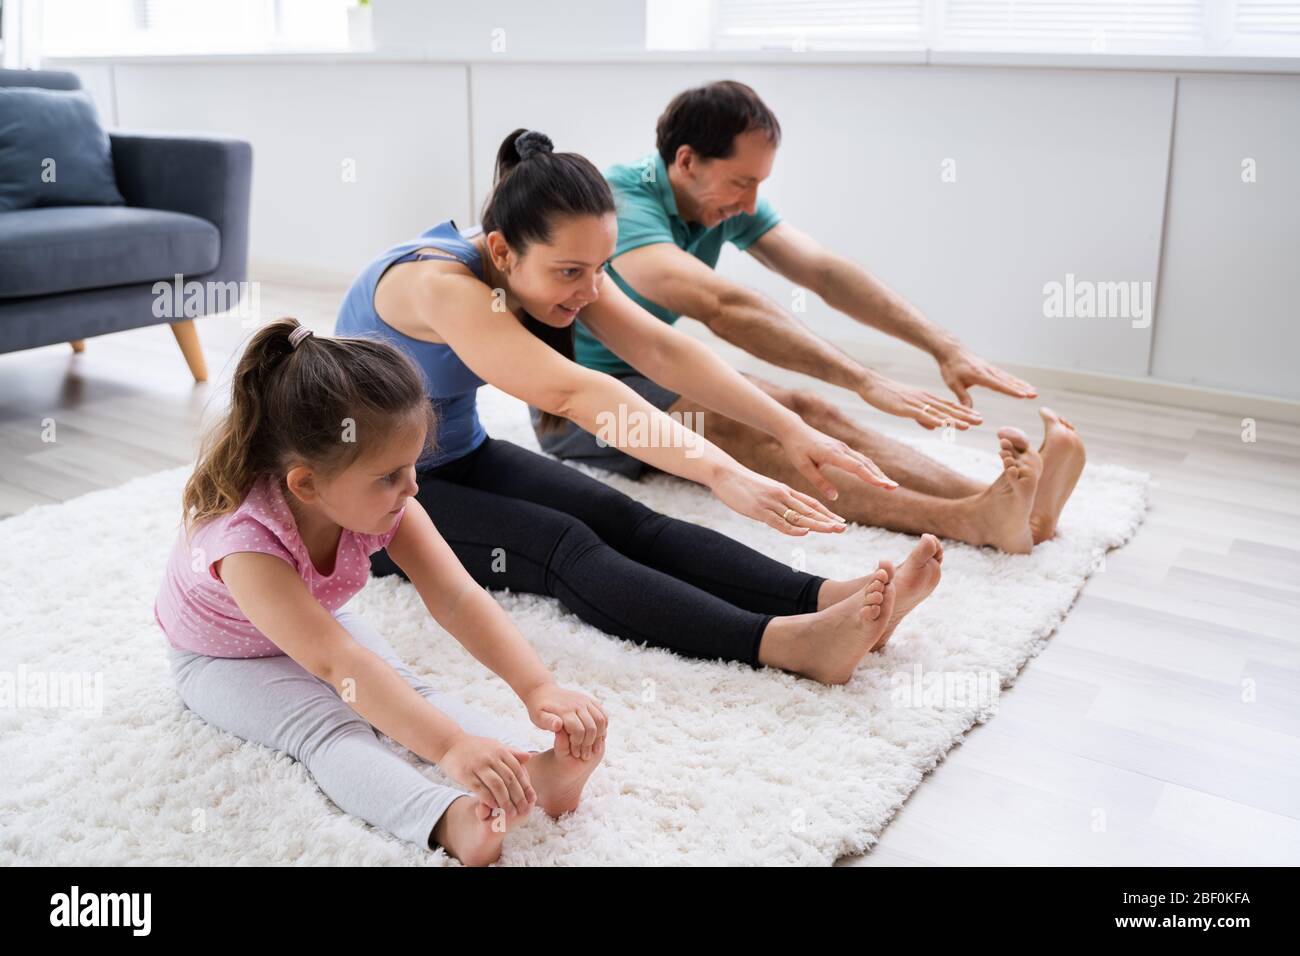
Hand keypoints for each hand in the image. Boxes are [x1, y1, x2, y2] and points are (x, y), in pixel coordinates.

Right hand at [440, 733, 535, 817]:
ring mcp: (478, 765)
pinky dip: (489, 799)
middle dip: (519, 796)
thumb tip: (529, 758)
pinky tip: (494, 807)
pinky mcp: (466, 774)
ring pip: (496, 785)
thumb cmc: (475, 747)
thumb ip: (512, 753)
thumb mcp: (495, 746)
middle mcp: (491, 757)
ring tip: (511, 813)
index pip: (518, 771)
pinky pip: (480, 789)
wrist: (450, 743)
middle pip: (509, 779)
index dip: (526, 786)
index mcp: (500, 751)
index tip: (533, 799)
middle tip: (525, 810)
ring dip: (506, 801)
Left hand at [523, 682, 607, 759]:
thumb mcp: (538, 717)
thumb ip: (548, 722)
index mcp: (565, 710)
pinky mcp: (590, 700)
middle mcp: (578, 704)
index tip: (574, 753)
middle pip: (592, 727)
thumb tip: (558, 725)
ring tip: (594, 748)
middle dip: (590, 744)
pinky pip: (603, 714)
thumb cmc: (539, 709)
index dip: (578, 744)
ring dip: (599, 736)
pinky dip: (603, 726)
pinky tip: (598, 736)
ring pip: (601, 720)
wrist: (543, 691)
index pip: (578, 730)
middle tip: (585, 755)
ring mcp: (585, 701)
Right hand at [709, 464, 848, 535]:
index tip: (839, 521)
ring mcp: (771, 503)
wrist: (726, 474)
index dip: (826, 513)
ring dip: (817, 524)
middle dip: (827, 520)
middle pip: (809, 510)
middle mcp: (782, 495)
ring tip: (832, 531)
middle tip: (843, 528)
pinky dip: (792, 528)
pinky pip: (779, 521)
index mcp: (785, 490)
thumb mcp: (766, 490)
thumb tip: (787, 513)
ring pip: (798, 516)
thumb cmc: (744, 484)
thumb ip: (778, 500)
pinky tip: (804, 532)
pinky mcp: (759, 510)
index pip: (811, 503)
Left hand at [778, 421, 897, 499]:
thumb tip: (835, 497)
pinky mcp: (842, 448)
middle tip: (894, 488)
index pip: (856, 467)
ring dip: (878, 472)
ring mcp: (843, 447)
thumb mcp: (803, 467)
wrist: (794, 430)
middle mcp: (841, 449)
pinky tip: (876, 476)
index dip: (871, 477)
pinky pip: (860, 459)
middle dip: (880, 476)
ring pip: (865, 461)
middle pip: (865, 464)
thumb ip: (819, 482)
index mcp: (832, 454)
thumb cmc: (796, 448)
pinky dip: (870, 468)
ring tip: (889, 485)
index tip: (883, 485)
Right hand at [857, 369, 982, 429]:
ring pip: (938, 412)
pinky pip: (922, 415)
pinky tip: (943, 425)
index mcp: (925, 399)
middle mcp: (924, 399)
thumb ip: (922, 418)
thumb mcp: (907, 409)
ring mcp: (916, 403)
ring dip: (953, 419)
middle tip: (981, 421)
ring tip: (968, 425)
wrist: (871, 385)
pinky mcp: (905, 407)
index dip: (963, 412)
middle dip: (964, 415)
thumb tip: (935, 427)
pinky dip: (934, 420)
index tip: (977, 418)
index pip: (948, 407)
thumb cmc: (887, 397)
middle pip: (948, 409)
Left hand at [936, 346, 1036, 406]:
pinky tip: (1022, 385)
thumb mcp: (953, 383)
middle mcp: (988, 371)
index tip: (1022, 395)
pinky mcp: (991, 368)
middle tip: (1034, 395)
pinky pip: (1005, 375)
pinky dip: (1015, 380)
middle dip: (1021, 388)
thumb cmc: (950, 367)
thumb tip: (969, 412)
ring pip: (1008, 378)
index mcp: (979, 375)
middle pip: (1007, 381)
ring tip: (1033, 392)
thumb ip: (963, 397)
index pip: (998, 384)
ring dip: (1021, 385)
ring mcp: (990, 369)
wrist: (951, 351)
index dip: (1010, 391)